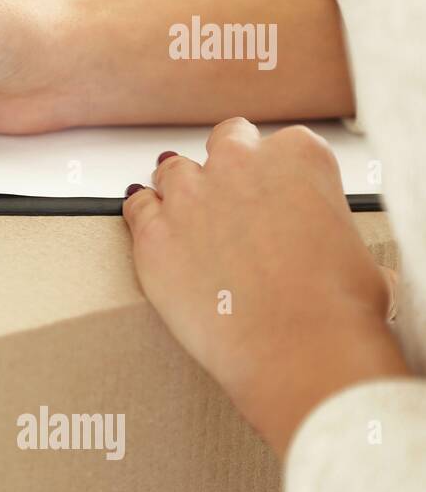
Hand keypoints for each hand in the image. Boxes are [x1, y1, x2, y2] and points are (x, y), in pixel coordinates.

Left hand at [122, 117, 405, 452]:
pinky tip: (151, 230)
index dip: (275, 174)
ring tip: (189, 220)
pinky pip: (135, 207)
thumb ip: (328, 234)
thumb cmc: (336, 309)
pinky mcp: (152, 233)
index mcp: (298, 156)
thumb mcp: (356, 254)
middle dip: (228, 166)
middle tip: (232, 199)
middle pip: (225, 143)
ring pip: (173, 172)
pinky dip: (142, 215)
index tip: (273, 195)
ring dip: (181, 191)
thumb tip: (328, 254)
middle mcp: (239, 164)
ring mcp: (189, 195)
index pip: (280, 144)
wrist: (297, 348)